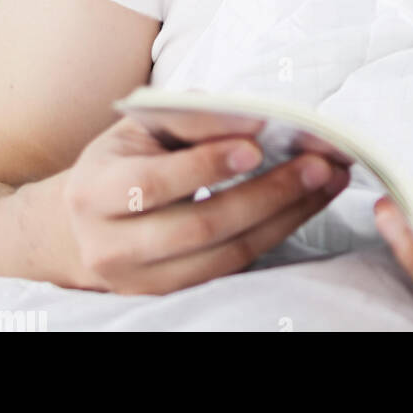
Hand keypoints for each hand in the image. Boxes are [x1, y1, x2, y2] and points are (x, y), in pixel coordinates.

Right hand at [60, 113, 350, 293]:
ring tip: (325, 181)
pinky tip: (304, 204)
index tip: (258, 141)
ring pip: (224, 253)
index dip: (207, 164)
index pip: (154, 183)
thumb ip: (189, 119)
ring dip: (285, 215)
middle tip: (317, 163)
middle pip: (199, 226)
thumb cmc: (126, 159)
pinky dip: (274, 233)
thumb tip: (250, 117)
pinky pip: (232, 267)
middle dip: (267, 193)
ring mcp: (141, 280)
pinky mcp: (172, 295)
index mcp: (96, 192)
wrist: (87, 223)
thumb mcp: (142, 127)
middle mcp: (112, 245)